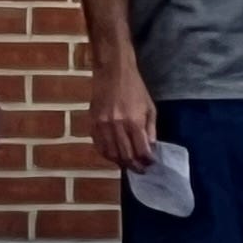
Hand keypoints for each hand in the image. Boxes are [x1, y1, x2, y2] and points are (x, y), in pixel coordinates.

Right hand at [90, 54, 159, 172]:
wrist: (113, 72)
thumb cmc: (135, 88)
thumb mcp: (150, 107)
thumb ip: (150, 129)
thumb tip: (151, 148)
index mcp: (133, 121)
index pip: (141, 150)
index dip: (147, 161)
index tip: (150, 164)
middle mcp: (117, 126)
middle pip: (126, 155)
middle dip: (135, 166)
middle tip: (141, 170)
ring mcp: (102, 125)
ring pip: (111, 154)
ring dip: (121, 163)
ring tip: (128, 165)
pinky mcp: (92, 123)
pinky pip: (99, 146)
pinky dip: (107, 155)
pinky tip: (114, 156)